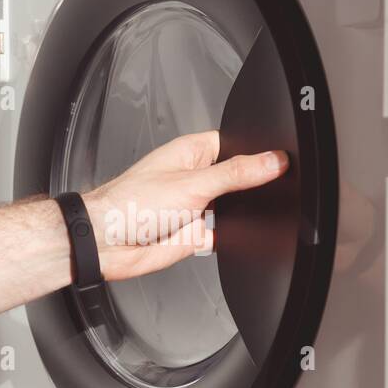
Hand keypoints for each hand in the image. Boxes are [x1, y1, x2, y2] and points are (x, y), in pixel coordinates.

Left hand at [82, 130, 288, 280]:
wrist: (108, 243)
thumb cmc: (130, 203)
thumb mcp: (193, 183)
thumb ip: (237, 173)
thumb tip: (272, 161)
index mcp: (191, 152)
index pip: (234, 144)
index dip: (256, 150)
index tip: (279, 157)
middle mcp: (194, 178)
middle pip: (237, 177)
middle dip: (251, 183)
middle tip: (269, 185)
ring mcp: (195, 206)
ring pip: (233, 207)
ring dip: (242, 211)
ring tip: (245, 210)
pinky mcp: (195, 233)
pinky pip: (225, 233)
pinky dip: (232, 235)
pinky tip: (231, 233)